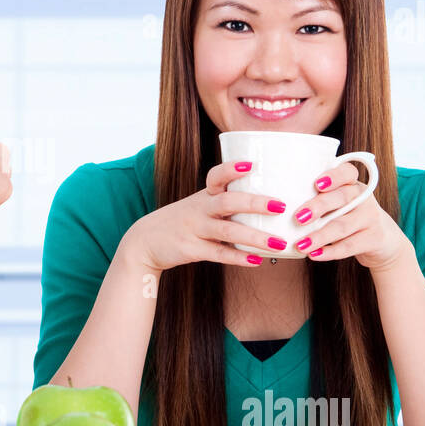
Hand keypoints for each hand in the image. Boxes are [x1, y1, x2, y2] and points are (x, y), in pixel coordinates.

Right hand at [122, 159, 289, 272]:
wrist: (144, 242)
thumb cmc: (181, 222)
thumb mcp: (198, 205)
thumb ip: (224, 203)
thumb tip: (266, 203)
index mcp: (203, 195)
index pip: (216, 176)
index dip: (232, 169)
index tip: (252, 164)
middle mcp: (199, 209)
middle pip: (227, 202)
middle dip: (255, 203)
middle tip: (280, 206)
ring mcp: (195, 229)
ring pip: (227, 231)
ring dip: (255, 237)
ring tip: (279, 243)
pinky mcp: (192, 250)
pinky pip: (218, 254)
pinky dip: (238, 257)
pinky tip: (256, 261)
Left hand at [285, 160, 412, 270]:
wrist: (380, 239)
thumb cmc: (346, 217)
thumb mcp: (337, 204)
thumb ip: (316, 199)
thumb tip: (276, 206)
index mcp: (351, 183)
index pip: (347, 172)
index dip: (333, 176)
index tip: (316, 184)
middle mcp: (363, 197)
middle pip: (341, 198)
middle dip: (318, 207)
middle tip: (298, 218)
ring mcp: (371, 217)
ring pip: (342, 226)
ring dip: (319, 236)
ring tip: (300, 245)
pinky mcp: (374, 238)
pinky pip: (349, 246)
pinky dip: (330, 252)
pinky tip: (314, 255)